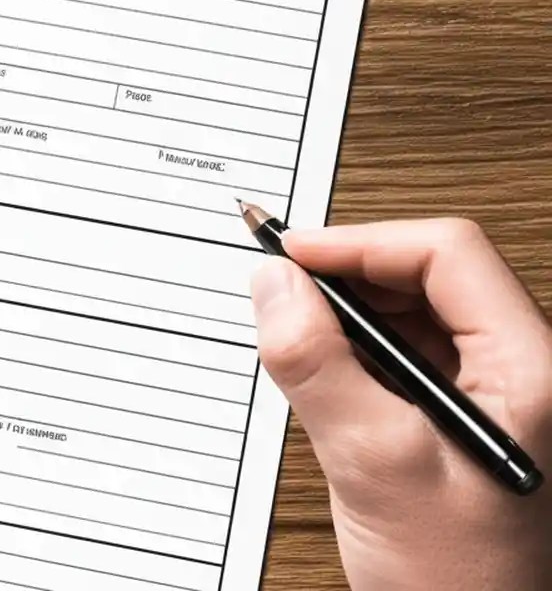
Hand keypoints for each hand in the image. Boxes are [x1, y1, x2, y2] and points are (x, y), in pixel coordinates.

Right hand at [251, 219, 551, 589]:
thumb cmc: (461, 584)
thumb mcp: (375, 466)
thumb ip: (319, 367)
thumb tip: (275, 288)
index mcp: (530, 369)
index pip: (446, 256)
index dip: (361, 244)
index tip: (293, 255)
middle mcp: (519, 373)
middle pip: (429, 275)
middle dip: (349, 273)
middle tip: (281, 283)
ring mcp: (490, 397)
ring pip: (413, 314)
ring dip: (347, 311)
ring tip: (292, 324)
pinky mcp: (455, 421)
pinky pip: (402, 358)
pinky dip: (353, 351)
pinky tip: (320, 367)